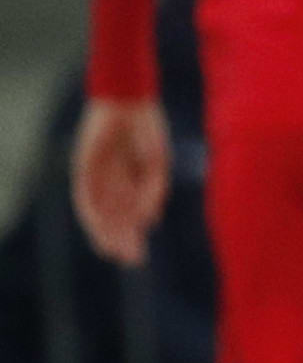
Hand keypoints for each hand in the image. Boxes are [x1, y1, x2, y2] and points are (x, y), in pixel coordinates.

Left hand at [70, 97, 167, 266]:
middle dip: (122, 239)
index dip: (133, 236)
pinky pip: (84, 195)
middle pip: (115, 217)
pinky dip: (92, 213)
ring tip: (112, 251)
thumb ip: (154, 192)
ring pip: (99, 211)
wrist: (129, 102)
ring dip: (105, 232)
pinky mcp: (84, 168)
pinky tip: (99, 227)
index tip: (138, 256)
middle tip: (131, 260)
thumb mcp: (158, 164)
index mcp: (132, 180)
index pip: (129, 215)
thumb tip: (150, 221)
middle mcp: (112, 182)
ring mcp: (97, 176)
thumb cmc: (148, 129)